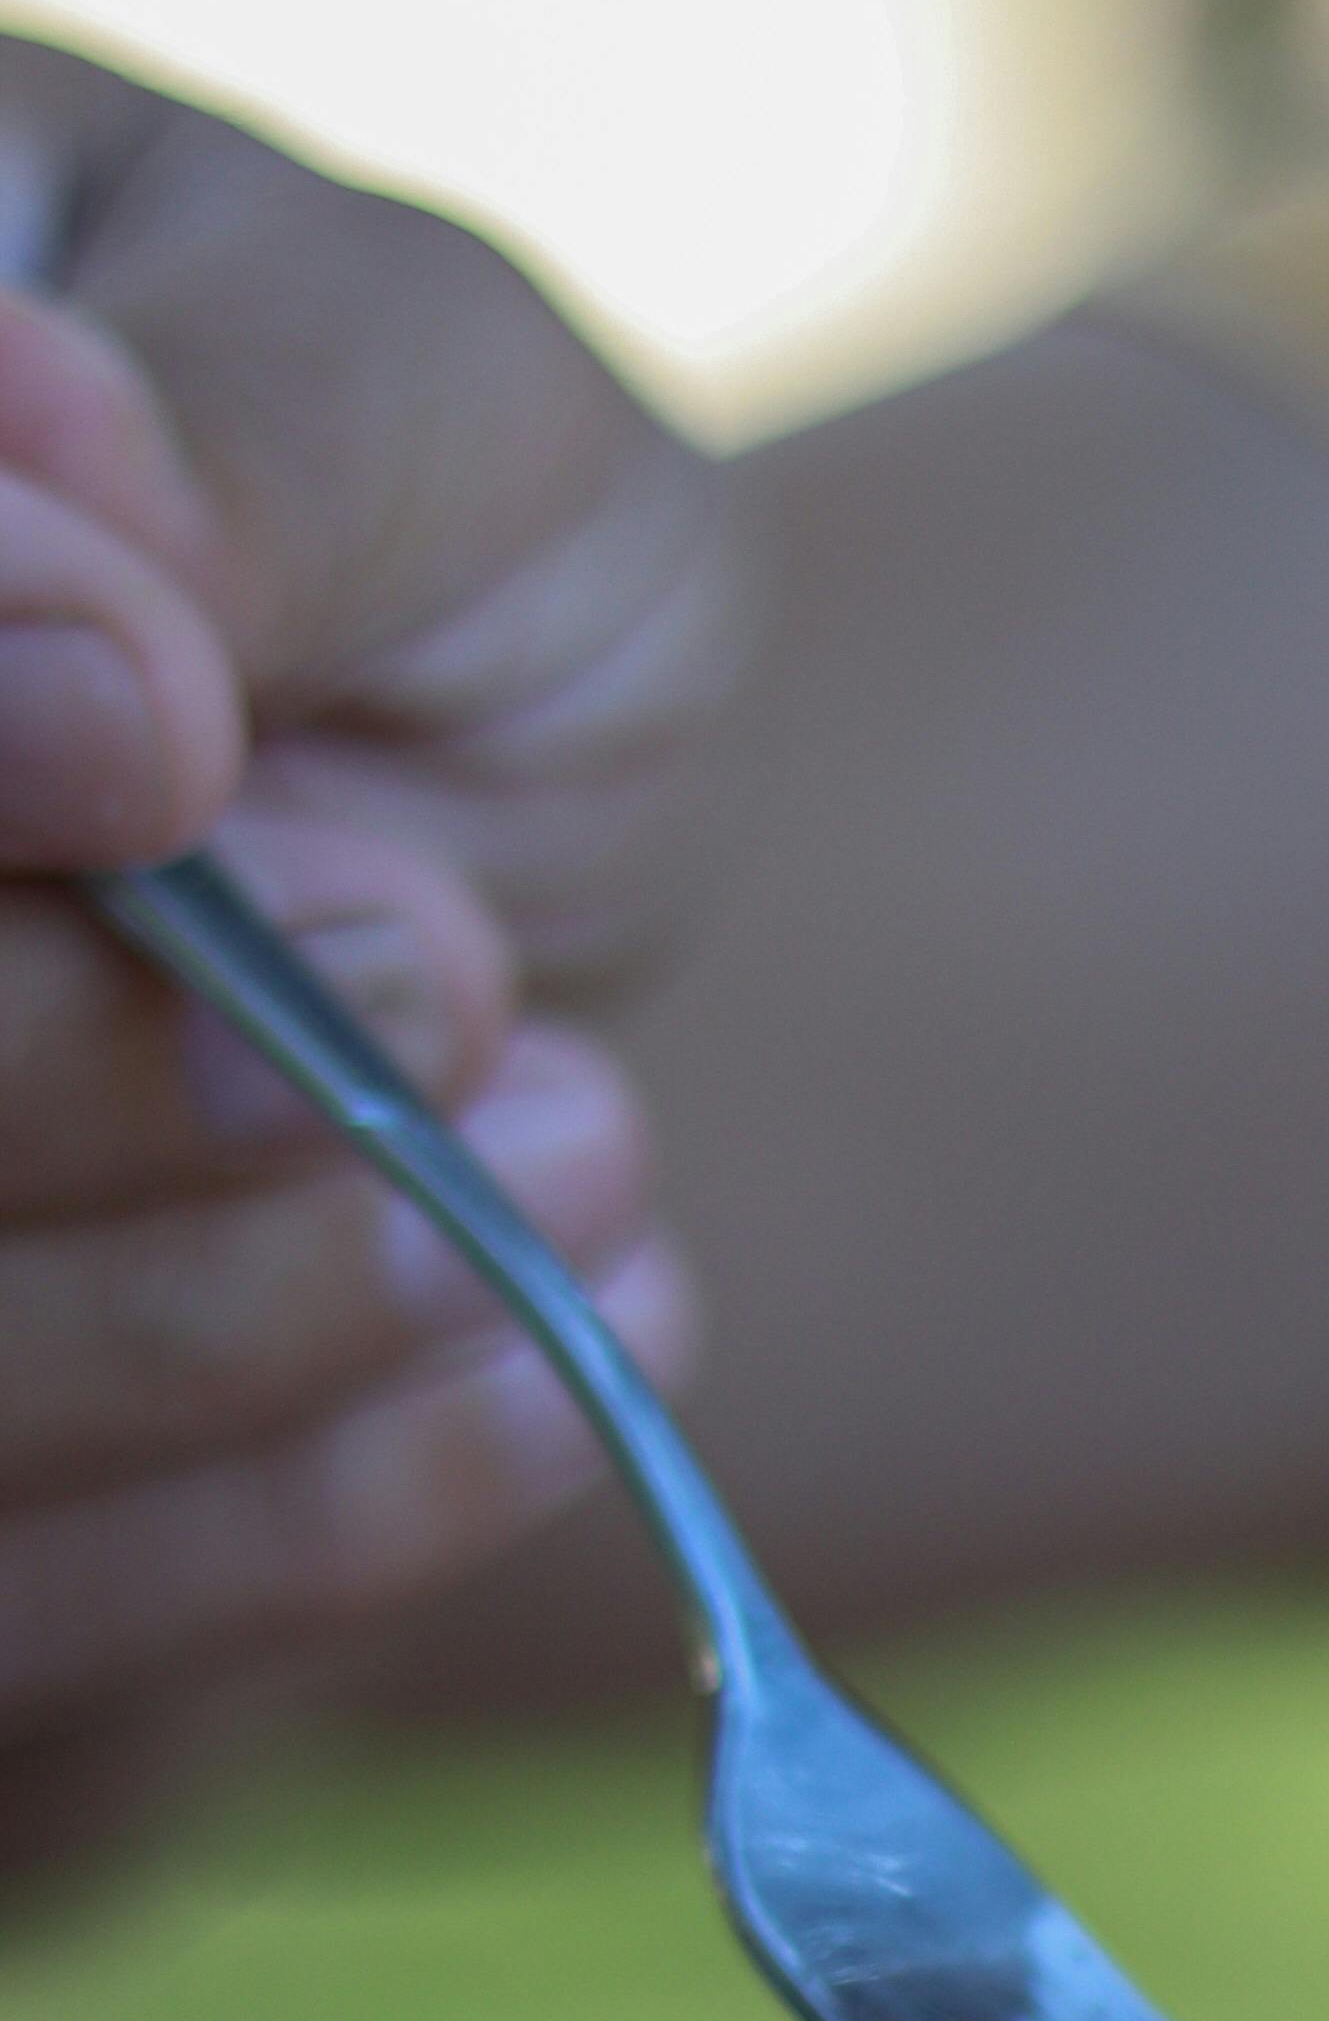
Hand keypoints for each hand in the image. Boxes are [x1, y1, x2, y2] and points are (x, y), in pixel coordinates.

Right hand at [0, 46, 743, 1870]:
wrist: (520, 826)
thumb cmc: (428, 534)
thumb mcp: (399, 382)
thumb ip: (229, 453)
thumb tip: (84, 622)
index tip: (174, 734)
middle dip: (66, 1070)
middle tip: (450, 971)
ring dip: (215, 1320)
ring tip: (579, 1151)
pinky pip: (11, 1639)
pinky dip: (273, 1534)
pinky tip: (531, 1396)